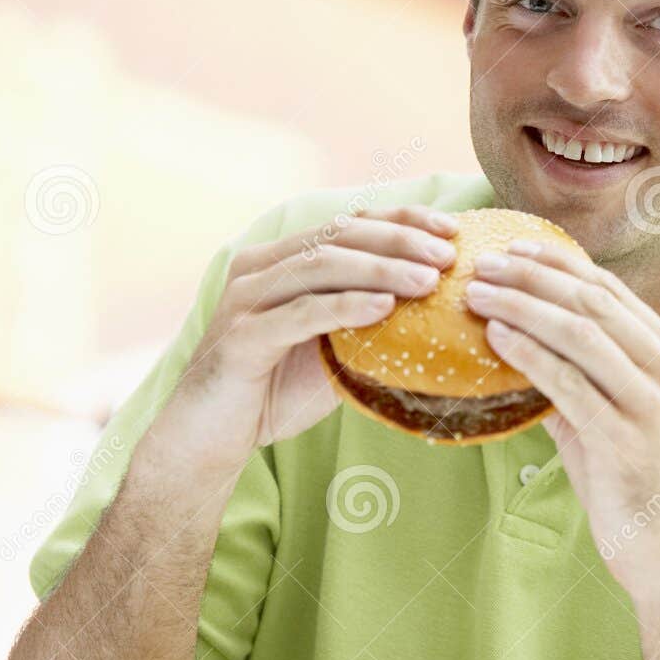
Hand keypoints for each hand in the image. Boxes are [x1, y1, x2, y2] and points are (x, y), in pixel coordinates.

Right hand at [165, 205, 457, 470]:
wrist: (209, 441)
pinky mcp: (240, 339)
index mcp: (279, 260)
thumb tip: (436, 311)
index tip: (451, 229)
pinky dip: (346, 307)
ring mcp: (245, 300)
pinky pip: (300, 314)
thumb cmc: (274, 393)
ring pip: (320, 267)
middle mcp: (258, 268)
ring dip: (381, 269)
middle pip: (337, 236)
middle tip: (446, 255)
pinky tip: (384, 307)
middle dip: (399, 240)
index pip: (347, 224)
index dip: (401, 219)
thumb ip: (366, 323)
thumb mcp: (331, 350)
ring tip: (427, 281)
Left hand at [466, 240, 659, 599]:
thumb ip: (578, 376)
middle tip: (484, 264)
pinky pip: (570, 383)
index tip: (513, 249)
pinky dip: (530, 354)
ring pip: (582, 333)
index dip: (559, 264)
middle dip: (534, 277)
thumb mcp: (611, 415)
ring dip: (523, 306)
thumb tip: (518, 341)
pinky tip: (497, 339)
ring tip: (479, 295)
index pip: (610, 291)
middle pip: (594, 302)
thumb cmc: (632, 482)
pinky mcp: (626, 437)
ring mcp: (652, 402)